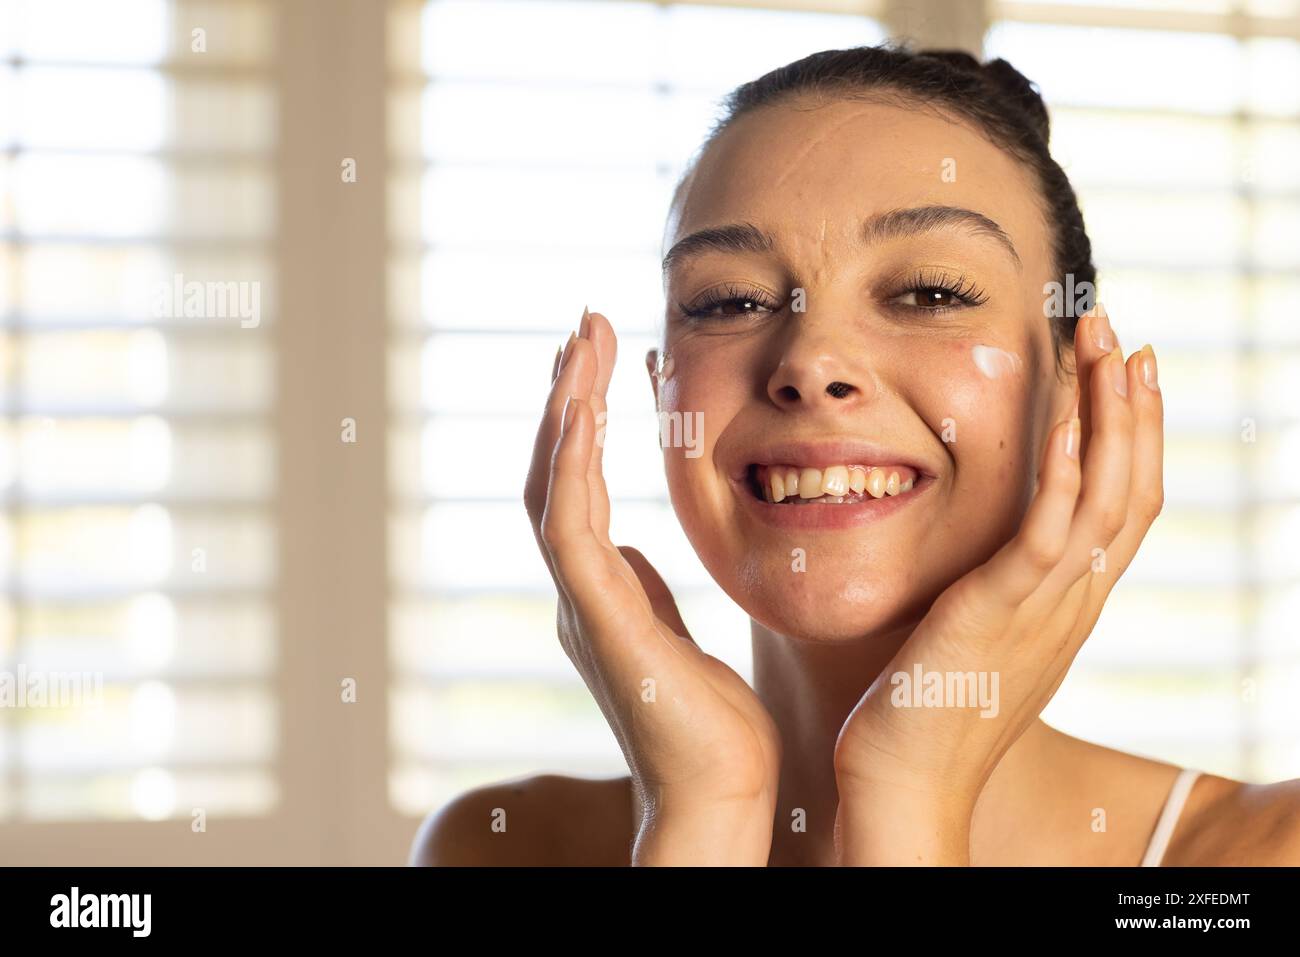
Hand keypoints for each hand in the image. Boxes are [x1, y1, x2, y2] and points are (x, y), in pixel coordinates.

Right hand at [525, 308, 781, 864]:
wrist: (721, 797)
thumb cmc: (715, 727)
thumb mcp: (680, 636)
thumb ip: (647, 591)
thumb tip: (635, 547)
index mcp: (601, 592)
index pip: (577, 487)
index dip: (581, 423)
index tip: (599, 359)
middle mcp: (579, 593)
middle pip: (553, 474)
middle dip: (565, 398)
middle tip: (578, 328)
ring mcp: (580, 606)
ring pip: (551, 487)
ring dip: (563, 411)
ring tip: (577, 342)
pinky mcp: (596, 621)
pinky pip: (569, 527)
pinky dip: (569, 463)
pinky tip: (579, 408)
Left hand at [832, 305, 1163, 864]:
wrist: (907, 780)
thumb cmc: (928, 711)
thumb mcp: (980, 637)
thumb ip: (1000, 593)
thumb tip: (994, 556)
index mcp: (1068, 604)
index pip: (1124, 506)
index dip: (1135, 438)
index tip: (1127, 375)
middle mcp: (1074, 602)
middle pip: (1133, 488)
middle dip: (1134, 406)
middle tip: (1125, 334)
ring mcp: (1046, 607)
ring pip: (1106, 496)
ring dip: (1111, 413)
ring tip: (1104, 342)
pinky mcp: (1001, 611)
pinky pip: (1048, 532)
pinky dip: (1066, 471)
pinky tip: (1065, 415)